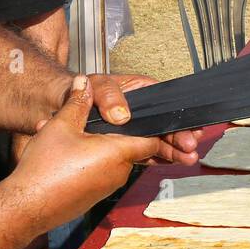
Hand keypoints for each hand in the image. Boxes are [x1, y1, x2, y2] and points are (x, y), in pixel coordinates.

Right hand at [11, 79, 163, 232]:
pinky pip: (99, 173)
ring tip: (69, 138)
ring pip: (112, 160)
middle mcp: (118, 174)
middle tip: (94, 123)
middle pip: (130, 148)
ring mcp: (107, 188)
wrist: (26, 207)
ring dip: (97, 146)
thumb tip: (83, 83)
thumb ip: (77, 102)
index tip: (151, 120)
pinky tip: (64, 155)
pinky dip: (89, 161)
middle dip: (114, 132)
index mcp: (118, 154)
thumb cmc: (45, 169)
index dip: (155, 129)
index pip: (152, 141)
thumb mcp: (61, 125)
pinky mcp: (93, 197)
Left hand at [84, 74, 201, 164]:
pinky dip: (155, 158)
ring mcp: (132, 128)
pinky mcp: (123, 144)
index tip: (186, 125)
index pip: (162, 101)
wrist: (60, 104)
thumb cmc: (80, 88)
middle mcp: (137, 109)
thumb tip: (121, 114)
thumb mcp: (95, 84)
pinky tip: (168, 163)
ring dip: (172, 150)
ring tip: (186, 158)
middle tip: (189, 147)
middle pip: (163, 123)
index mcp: (136, 90)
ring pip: (156, 139)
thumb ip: (108, 95)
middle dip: (178, 136)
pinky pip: (143, 151)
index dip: (175, 114)